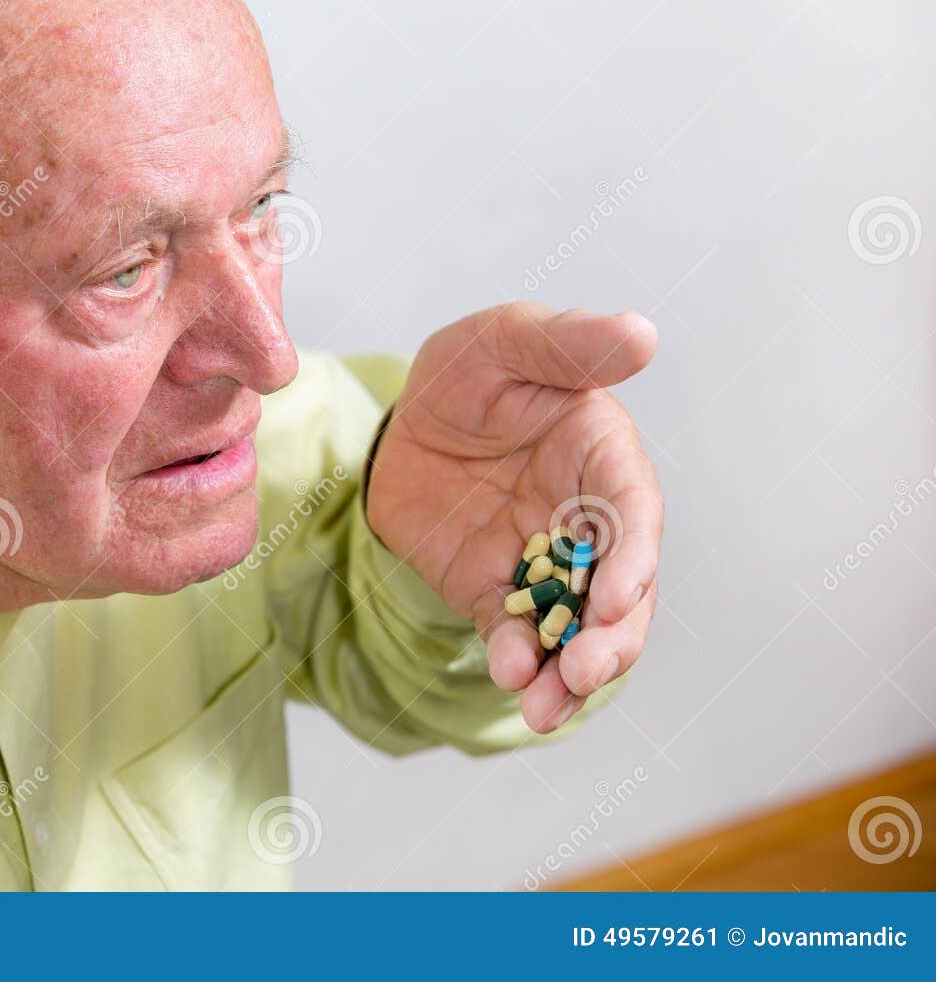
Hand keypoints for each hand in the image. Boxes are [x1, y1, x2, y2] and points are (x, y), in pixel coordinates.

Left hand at [365, 303, 662, 732]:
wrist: (399, 425)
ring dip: (572, 672)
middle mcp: (587, 519)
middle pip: (620, 590)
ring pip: (577, 627)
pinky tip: (510, 674)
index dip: (633, 558)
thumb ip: (567, 344)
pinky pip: (518, 634)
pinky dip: (520, 659)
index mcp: (604, 457)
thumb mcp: (503, 341)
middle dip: (611, 639)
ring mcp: (547, 562)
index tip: (617, 596)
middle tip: (585, 672)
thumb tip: (642, 333)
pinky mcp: (501, 592)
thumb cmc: (465, 373)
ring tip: (548, 707)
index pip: (633, 514)